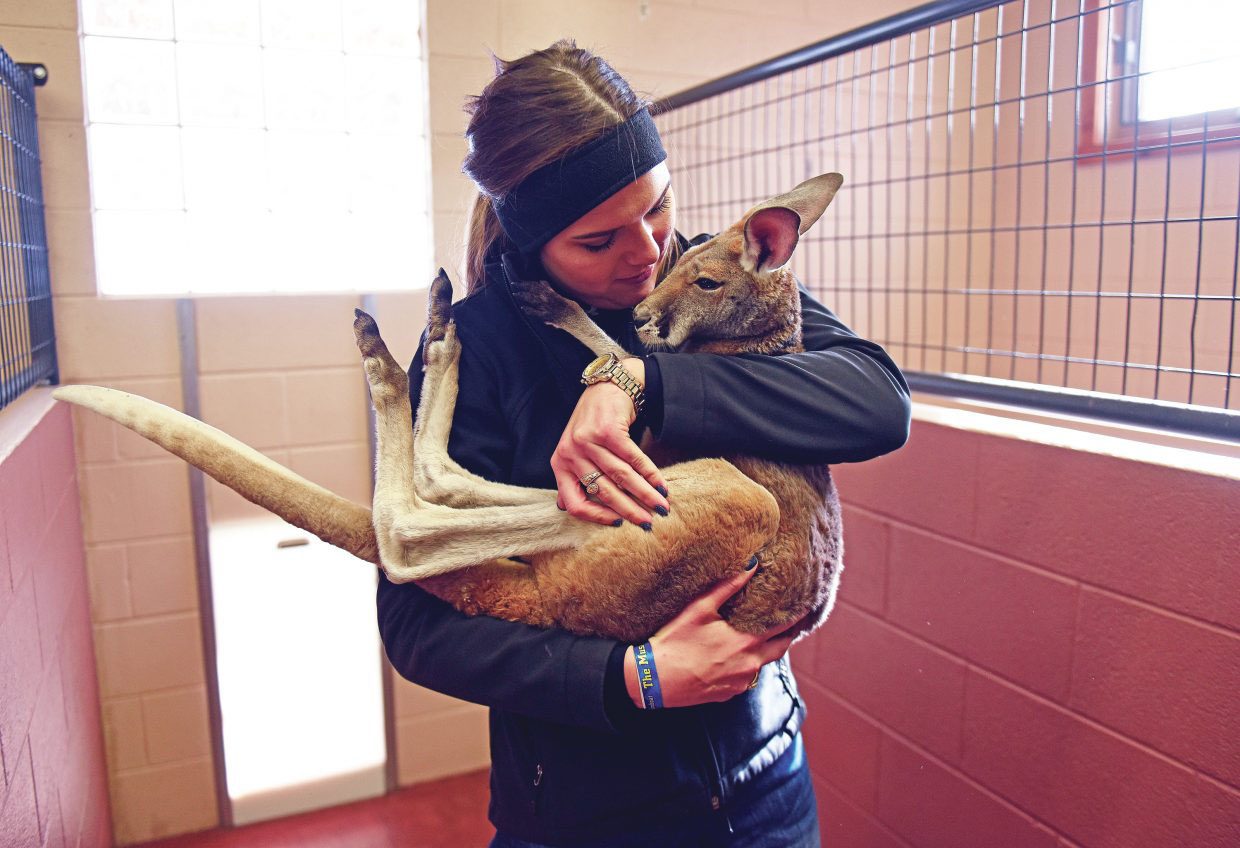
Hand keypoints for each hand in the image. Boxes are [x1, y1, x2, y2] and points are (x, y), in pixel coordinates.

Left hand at [551, 358, 669, 526]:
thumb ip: (573, 477)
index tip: (617, 524)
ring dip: (645, 495)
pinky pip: (634, 459)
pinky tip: (661, 485)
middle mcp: (570, 453)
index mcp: (560, 464)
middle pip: (603, 492)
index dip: (596, 518)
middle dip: (629, 511)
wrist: (606, 387)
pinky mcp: (608, 431)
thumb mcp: (576, 451)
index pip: (574, 503)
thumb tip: (565, 507)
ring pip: (621, 477)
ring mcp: (588, 441)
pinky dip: (650, 475)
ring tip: (661, 507)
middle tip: (648, 523)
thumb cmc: (592, 424)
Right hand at [623, 567, 797, 707]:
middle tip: (792, 623)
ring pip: (762, 665)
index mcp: (746, 643)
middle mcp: (749, 665)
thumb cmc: (675, 641)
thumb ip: (728, 587)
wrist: (654, 680)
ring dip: (765, 651)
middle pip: (780, 650)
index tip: (805, 605)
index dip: (796, 616)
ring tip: (763, 637)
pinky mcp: (727, 694)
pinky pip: (745, 678)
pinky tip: (735, 657)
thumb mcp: (700, 608)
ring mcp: (739, 683)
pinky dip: (746, 666)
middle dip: (787, 636)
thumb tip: (753, 565)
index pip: (783, 628)